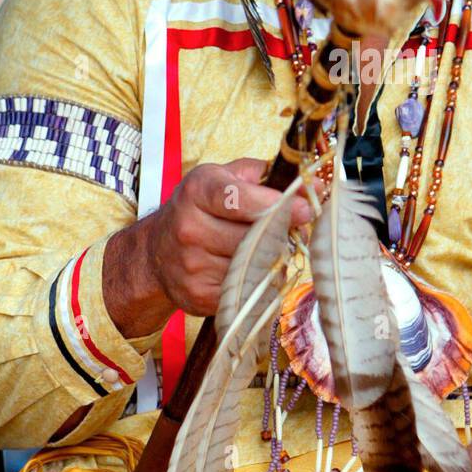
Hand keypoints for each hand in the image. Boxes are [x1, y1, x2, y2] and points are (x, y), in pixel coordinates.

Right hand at [103, 157, 319, 335]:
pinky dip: (259, 280)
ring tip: (268, 247)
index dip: (276, 204)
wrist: (156, 252)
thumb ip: (266, 176)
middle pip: (254, 236)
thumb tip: (314, 187)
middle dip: (282, 233)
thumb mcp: (223, 178)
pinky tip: (251, 268)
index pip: (238, 198)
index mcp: (197, 191)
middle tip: (295, 229)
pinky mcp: (199, 295)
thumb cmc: (200, 209)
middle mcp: (189, 227)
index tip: (306, 209)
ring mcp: (192, 265)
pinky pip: (247, 289)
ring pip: (255, 264)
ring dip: (272, 257)